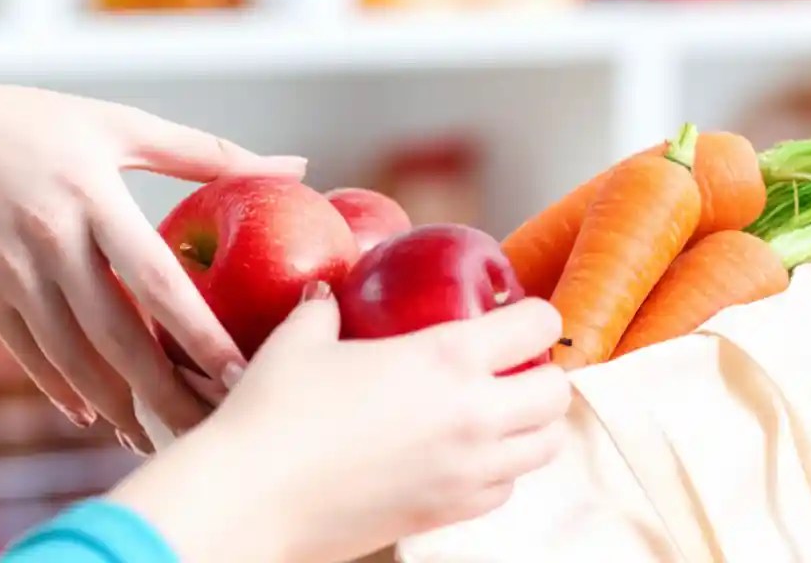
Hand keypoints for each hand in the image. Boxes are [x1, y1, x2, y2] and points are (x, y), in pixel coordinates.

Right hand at [0, 76, 304, 451]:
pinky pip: (30, 355)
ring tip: (158, 438)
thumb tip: (293, 166)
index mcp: (90, 197)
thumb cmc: (20, 122)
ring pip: (74, 357)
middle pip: (117, 336)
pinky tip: (95, 415)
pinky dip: (63, 388)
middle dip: (164, 390)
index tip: (238, 369)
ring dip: (117, 404)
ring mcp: (13, 276)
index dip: (198, 330)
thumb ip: (202, 150)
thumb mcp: (111, 122)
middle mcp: (52, 243)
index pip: (155, 279)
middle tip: (208, 425)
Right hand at [109, 284, 570, 562]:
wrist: (252, 499)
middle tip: (514, 367)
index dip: (536, 315)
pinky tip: (462, 457)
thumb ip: (323, 309)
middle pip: (558, 393)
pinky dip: (500, 471)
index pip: (538, 325)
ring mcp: (467, 472)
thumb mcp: (299, 340)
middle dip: (545, 374)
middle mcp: (473, 415)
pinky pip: (504, 490)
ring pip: (545, 448)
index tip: (518, 316)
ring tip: (497, 413)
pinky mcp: (447, 514)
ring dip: (532, 426)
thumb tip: (325, 295)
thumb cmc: (274, 413)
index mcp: (447, 357)